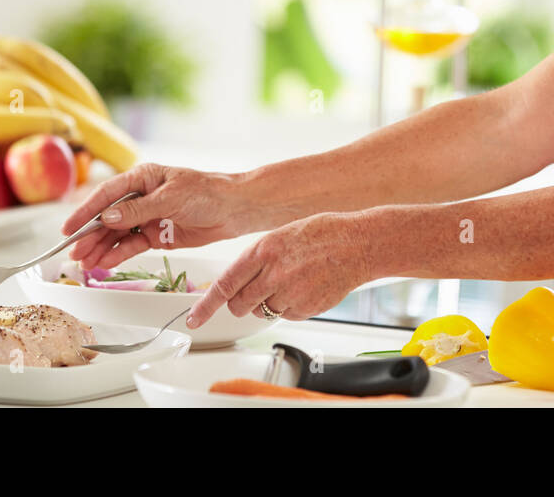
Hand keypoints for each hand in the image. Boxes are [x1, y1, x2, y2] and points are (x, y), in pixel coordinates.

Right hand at [60, 162, 257, 269]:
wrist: (235, 209)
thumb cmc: (208, 192)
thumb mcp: (171, 197)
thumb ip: (138, 209)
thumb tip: (107, 216)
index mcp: (142, 178)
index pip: (106, 194)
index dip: (85, 212)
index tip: (68, 228)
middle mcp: (141, 197)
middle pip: (108, 217)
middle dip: (89, 236)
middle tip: (74, 254)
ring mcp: (147, 216)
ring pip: (116, 234)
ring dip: (100, 248)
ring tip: (84, 264)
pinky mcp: (156, 234)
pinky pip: (131, 245)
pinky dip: (117, 255)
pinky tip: (104, 264)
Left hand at [186, 211, 375, 326]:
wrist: (358, 244)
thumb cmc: (323, 234)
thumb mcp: (282, 235)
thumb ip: (259, 258)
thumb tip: (241, 279)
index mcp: (263, 250)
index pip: (225, 285)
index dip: (206, 306)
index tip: (195, 319)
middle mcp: (273, 274)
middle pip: (240, 305)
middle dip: (241, 303)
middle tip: (255, 292)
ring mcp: (289, 294)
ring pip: (263, 311)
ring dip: (270, 302)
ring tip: (292, 280)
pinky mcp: (305, 309)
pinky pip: (286, 315)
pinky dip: (291, 306)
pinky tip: (305, 287)